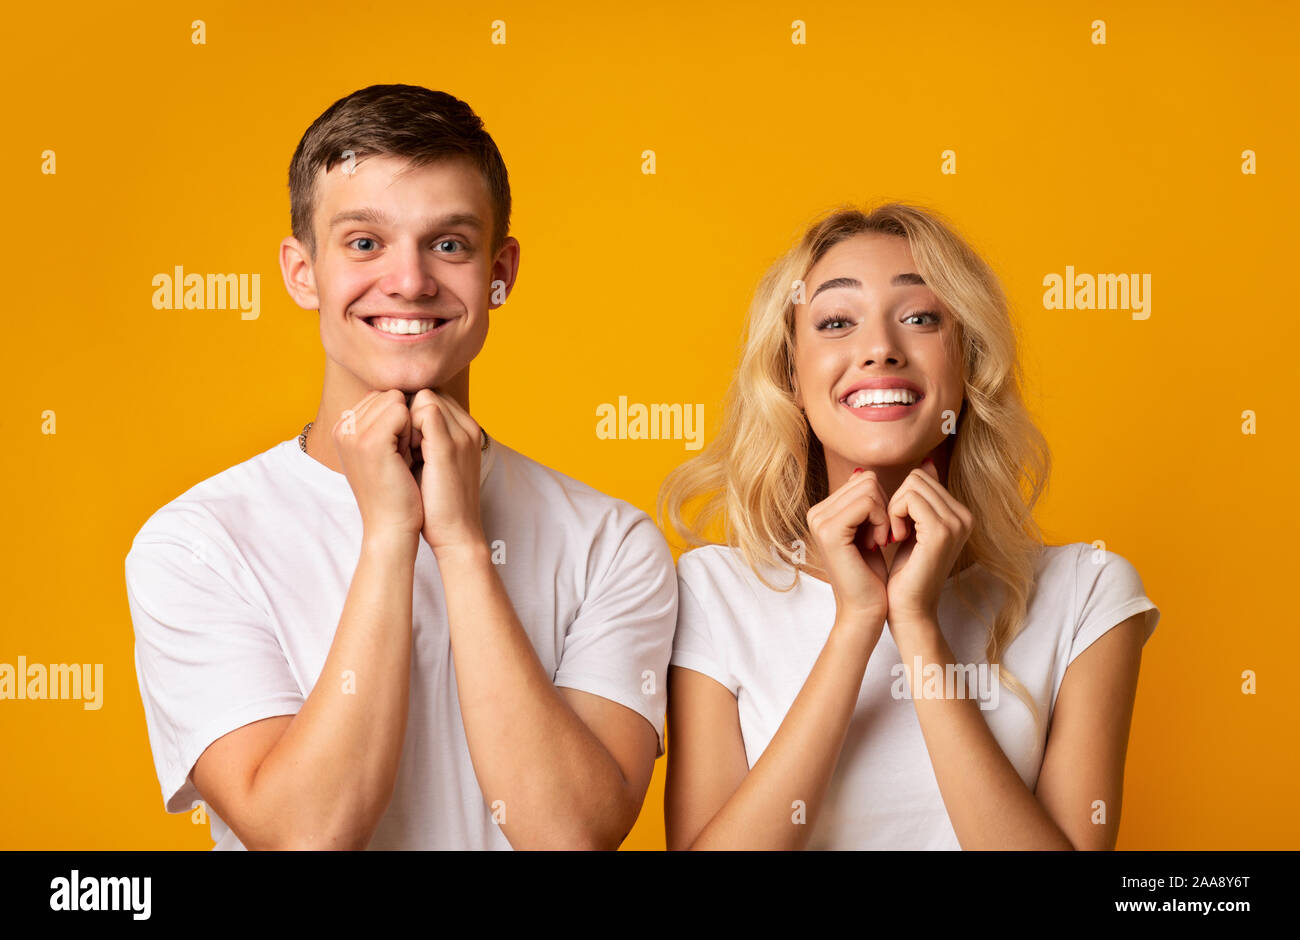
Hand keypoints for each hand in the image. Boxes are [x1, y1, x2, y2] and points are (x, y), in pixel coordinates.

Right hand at [332, 389, 423, 538]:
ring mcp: (353, 433)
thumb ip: (383, 420)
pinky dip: (413, 432)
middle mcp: (342, 427)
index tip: (394, 451)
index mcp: (342, 427)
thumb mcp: (384, 449)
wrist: (393, 525)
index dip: (399, 419)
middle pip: (389, 394)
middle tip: (399, 456)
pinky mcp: (370, 441)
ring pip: (396, 400)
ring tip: (401, 457)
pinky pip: (402, 411)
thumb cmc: (397, 488)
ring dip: (409, 427)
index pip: (382, 395)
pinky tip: (407, 457)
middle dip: (405, 420)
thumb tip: (401, 391)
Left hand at [408, 389, 485, 554]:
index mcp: (465, 430)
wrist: (456, 534)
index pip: (432, 396)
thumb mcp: (431, 463)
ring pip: (425, 396)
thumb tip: (393, 425)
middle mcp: (468, 426)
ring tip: (402, 450)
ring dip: (405, 418)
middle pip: (428, 391)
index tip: (399, 440)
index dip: (409, 410)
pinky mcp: (450, 443)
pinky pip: (426, 409)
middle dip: (406, 411)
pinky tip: (402, 451)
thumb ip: (421, 439)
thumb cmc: (437, 504)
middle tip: (398, 445)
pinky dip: (407, 425)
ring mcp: (461, 433)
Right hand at [806, 468, 891, 635]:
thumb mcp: (869, 528)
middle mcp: (816, 513)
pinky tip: (879, 543)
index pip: (863, 478)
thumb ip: (864, 500)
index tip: (880, 532)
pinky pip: (868, 503)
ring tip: (879, 541)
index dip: (882, 503)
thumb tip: (862, 469)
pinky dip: (882, 520)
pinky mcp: (830, 531)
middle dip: (883, 507)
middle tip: (881, 537)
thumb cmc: (871, 574)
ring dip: (884, 515)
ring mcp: (819, 521)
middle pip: (866, 479)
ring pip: (869, 488)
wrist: (865, 609)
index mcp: (823, 510)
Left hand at [883, 457, 973, 627]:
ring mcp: (957, 523)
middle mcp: (965, 516)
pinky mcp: (942, 531)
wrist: (908, 610)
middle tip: (891, 532)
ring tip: (893, 536)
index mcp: (960, 513)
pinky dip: (893, 515)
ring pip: (912, 485)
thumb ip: (920, 498)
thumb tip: (926, 461)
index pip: (921, 477)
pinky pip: (909, 499)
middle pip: (917, 477)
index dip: (899, 499)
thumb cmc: (905, 573)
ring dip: (893, 509)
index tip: (894, 527)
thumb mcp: (912, 528)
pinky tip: (893, 538)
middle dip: (895, 501)